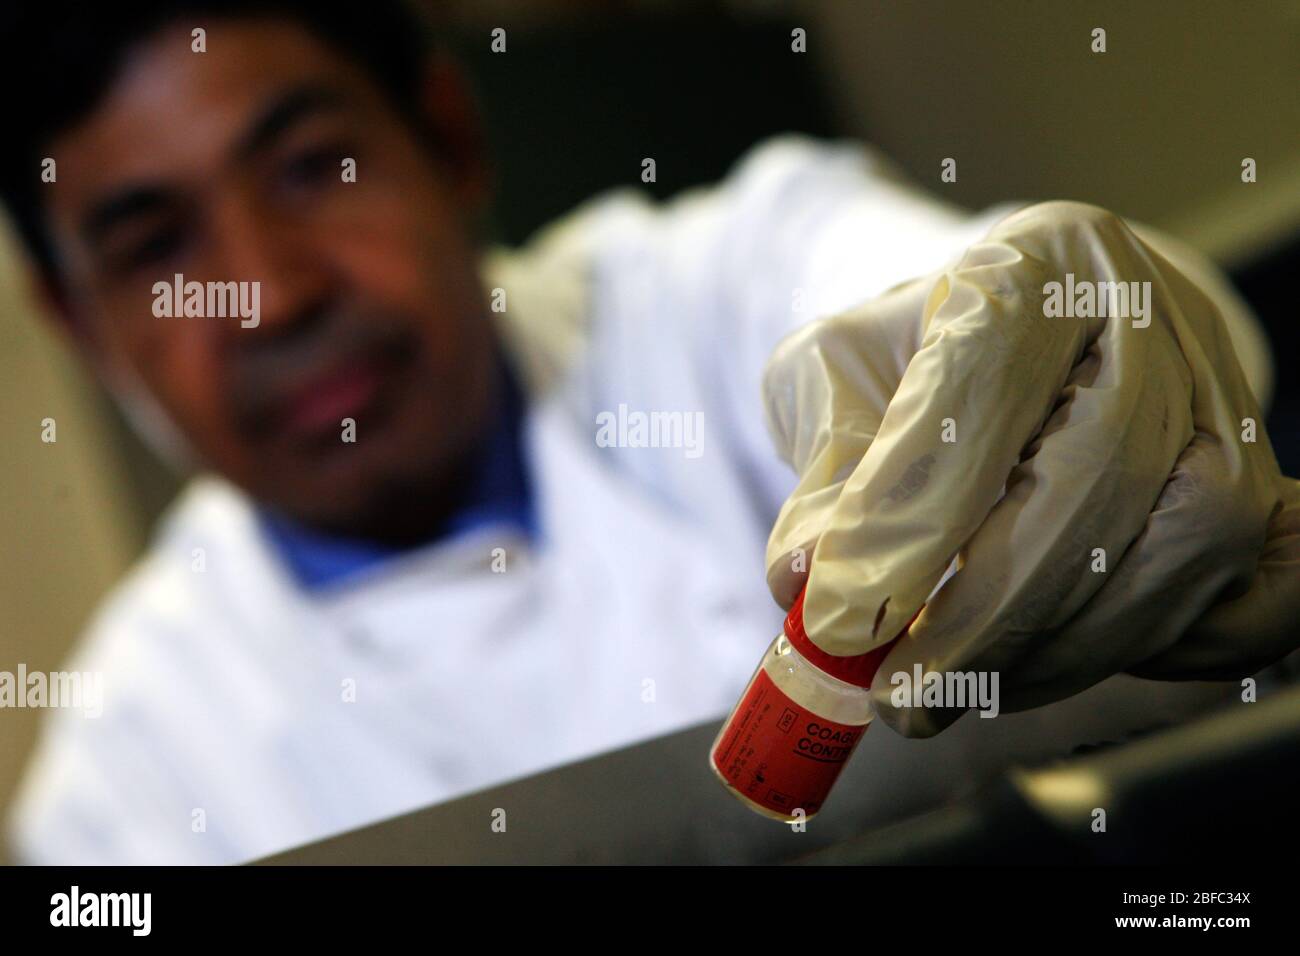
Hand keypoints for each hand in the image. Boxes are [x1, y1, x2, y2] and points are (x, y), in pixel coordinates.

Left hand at [762, 201, 1299, 735]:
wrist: (1013, 341)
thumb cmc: (913, 354)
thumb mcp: (833, 380)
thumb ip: (823, 474)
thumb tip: (808, 583)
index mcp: (1036, 261)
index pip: (984, 381)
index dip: (914, 513)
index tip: (841, 614)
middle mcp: (1147, 313)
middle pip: (1102, 469)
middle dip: (993, 612)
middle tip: (902, 695)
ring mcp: (1220, 397)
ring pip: (1184, 540)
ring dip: (1059, 648)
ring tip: (953, 692)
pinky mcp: (1260, 479)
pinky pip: (1256, 588)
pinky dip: (1156, 649)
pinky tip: (1052, 668)